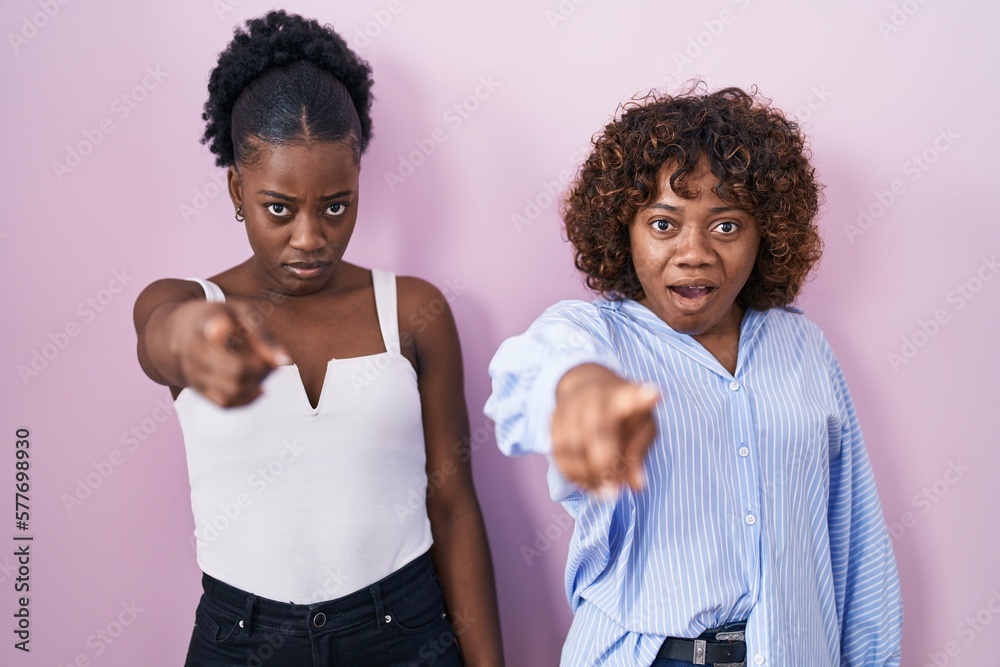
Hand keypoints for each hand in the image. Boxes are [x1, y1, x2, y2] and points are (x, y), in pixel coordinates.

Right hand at [170, 299, 290, 406]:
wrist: (184, 331)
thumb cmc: (222, 318)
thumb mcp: (242, 313)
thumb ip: (263, 335)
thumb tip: (284, 362)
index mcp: (206, 324)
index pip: (211, 329)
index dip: (219, 329)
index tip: (224, 325)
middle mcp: (194, 351)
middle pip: (237, 370)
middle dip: (262, 369)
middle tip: (271, 360)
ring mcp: (193, 373)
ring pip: (233, 391)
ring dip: (257, 384)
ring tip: (264, 371)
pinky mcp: (197, 390)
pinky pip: (226, 404)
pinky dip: (248, 398)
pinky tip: (258, 386)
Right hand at [551, 364, 658, 493]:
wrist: (585, 386)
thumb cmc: (623, 413)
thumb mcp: (641, 426)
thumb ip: (639, 454)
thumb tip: (636, 486)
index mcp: (623, 397)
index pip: (632, 397)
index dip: (643, 397)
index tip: (655, 395)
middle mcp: (594, 398)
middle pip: (598, 433)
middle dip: (605, 466)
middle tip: (614, 494)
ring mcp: (571, 407)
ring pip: (573, 448)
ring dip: (587, 476)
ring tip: (603, 492)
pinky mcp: (554, 420)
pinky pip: (559, 455)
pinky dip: (573, 474)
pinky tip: (587, 483)